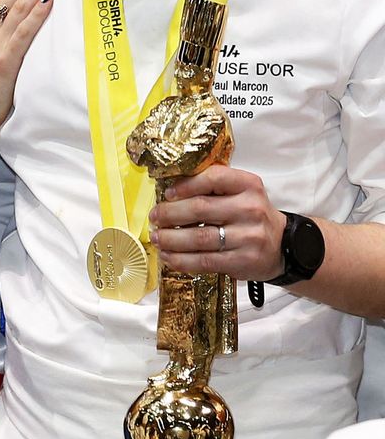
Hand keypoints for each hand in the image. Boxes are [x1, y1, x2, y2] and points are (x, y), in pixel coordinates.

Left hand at [149, 165, 286, 279]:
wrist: (283, 245)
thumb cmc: (253, 216)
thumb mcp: (243, 193)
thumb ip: (215, 189)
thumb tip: (171, 193)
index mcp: (249, 185)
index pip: (213, 178)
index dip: (185, 185)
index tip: (167, 194)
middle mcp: (250, 208)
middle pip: (200, 209)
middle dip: (169, 214)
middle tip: (155, 218)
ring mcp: (247, 236)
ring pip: (198, 238)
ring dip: (170, 239)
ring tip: (157, 238)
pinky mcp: (242, 261)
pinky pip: (204, 261)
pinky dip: (181, 260)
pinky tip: (169, 257)